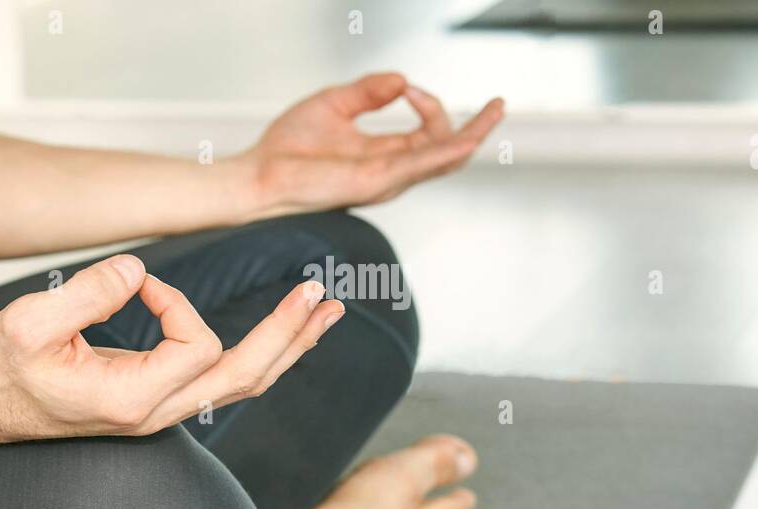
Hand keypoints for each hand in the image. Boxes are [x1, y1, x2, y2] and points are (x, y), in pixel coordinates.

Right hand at [0, 254, 343, 440]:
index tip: (140, 283)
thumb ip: (86, 293)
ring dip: (288, 344)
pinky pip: (227, 378)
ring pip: (246, 382)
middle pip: (247, 376)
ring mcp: (165, 410)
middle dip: (288, 333)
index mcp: (131, 399)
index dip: (177, 302)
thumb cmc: (7, 365)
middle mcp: (158, 412)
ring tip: (323, 312)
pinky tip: (283, 331)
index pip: (195, 344)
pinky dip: (263, 351)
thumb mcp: (29, 322)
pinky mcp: (164, 398)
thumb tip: (139, 269)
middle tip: (322, 295)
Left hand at [247, 72, 503, 211]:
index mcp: (384, 153)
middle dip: (477, 126)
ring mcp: (388, 178)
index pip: (429, 133)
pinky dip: (447, 151)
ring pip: (445, 160)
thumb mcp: (333, 105)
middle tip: (497, 103)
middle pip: (449, 151)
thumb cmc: (288, 148)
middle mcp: (393, 170)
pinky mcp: (376, 181)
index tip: (404, 85)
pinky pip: (421, 167)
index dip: (428, 102)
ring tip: (496, 112)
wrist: (259, 174)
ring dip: (474, 135)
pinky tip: (466, 138)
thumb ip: (369, 92)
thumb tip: (402, 78)